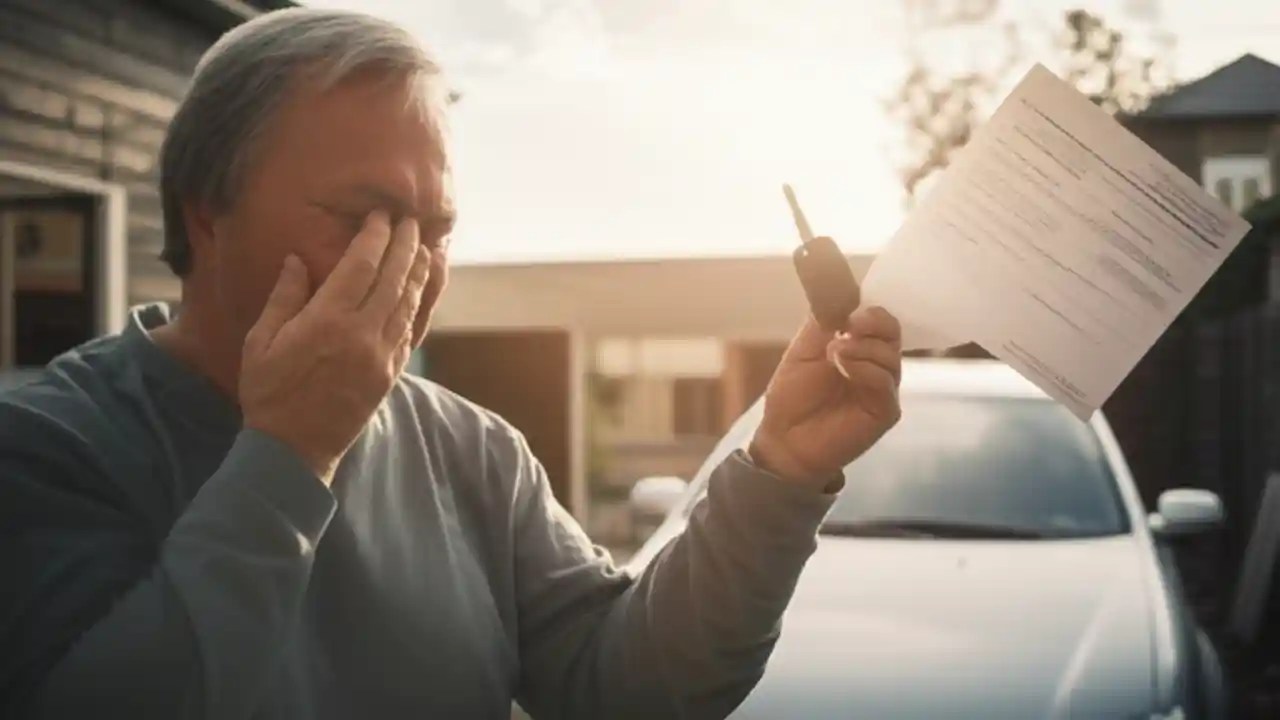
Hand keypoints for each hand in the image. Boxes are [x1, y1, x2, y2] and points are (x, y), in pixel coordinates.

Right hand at [239, 211, 430, 482]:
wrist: (293, 449)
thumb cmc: (269, 393)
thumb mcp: (261, 342)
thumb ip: (284, 298)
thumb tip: (298, 260)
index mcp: (327, 321)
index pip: (360, 266)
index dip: (375, 237)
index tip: (382, 216)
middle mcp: (361, 335)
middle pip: (393, 279)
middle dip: (405, 246)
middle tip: (412, 221)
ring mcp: (381, 356)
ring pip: (409, 303)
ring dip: (421, 272)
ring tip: (428, 246)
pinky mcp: (391, 374)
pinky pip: (413, 330)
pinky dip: (424, 304)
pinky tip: (427, 288)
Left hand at [748, 306, 902, 490]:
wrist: (784, 440)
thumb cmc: (792, 397)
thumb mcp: (803, 350)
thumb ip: (822, 323)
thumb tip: (840, 294)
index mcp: (858, 346)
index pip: (878, 319)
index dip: (868, 308)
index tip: (847, 308)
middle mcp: (876, 364)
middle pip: (892, 331)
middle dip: (872, 322)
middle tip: (848, 326)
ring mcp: (883, 388)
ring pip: (890, 354)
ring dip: (862, 347)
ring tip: (834, 353)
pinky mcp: (886, 411)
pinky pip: (886, 382)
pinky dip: (865, 369)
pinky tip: (843, 367)